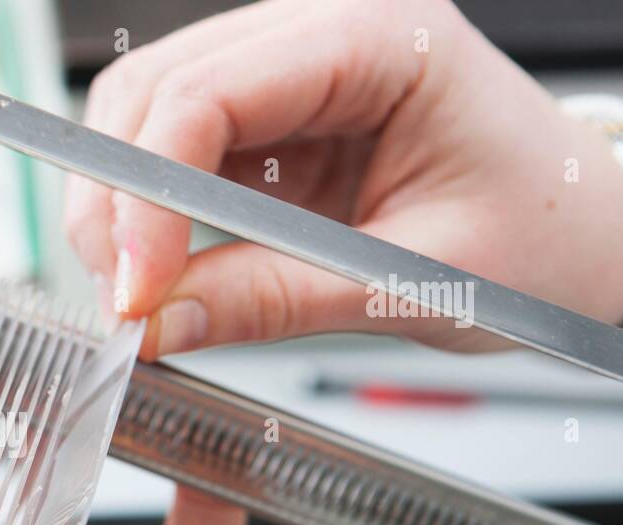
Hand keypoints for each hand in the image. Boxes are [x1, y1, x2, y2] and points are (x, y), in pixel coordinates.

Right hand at [65, 0, 622, 360]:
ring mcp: (287, 77)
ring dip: (119, 211)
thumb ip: (278, 299)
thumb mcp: (418, 281)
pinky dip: (146, 220)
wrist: (586, 249)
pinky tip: (161, 273)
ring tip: (139, 295)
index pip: (208, 93)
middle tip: (123, 302)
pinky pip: (173, 159)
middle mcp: (320, 34)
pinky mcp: (270, 128)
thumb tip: (156, 323)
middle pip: (152, 93)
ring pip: (143, 119)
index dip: (147, 195)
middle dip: (116, 203)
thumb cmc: (545, 243)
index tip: (134, 292)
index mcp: (380, 34)